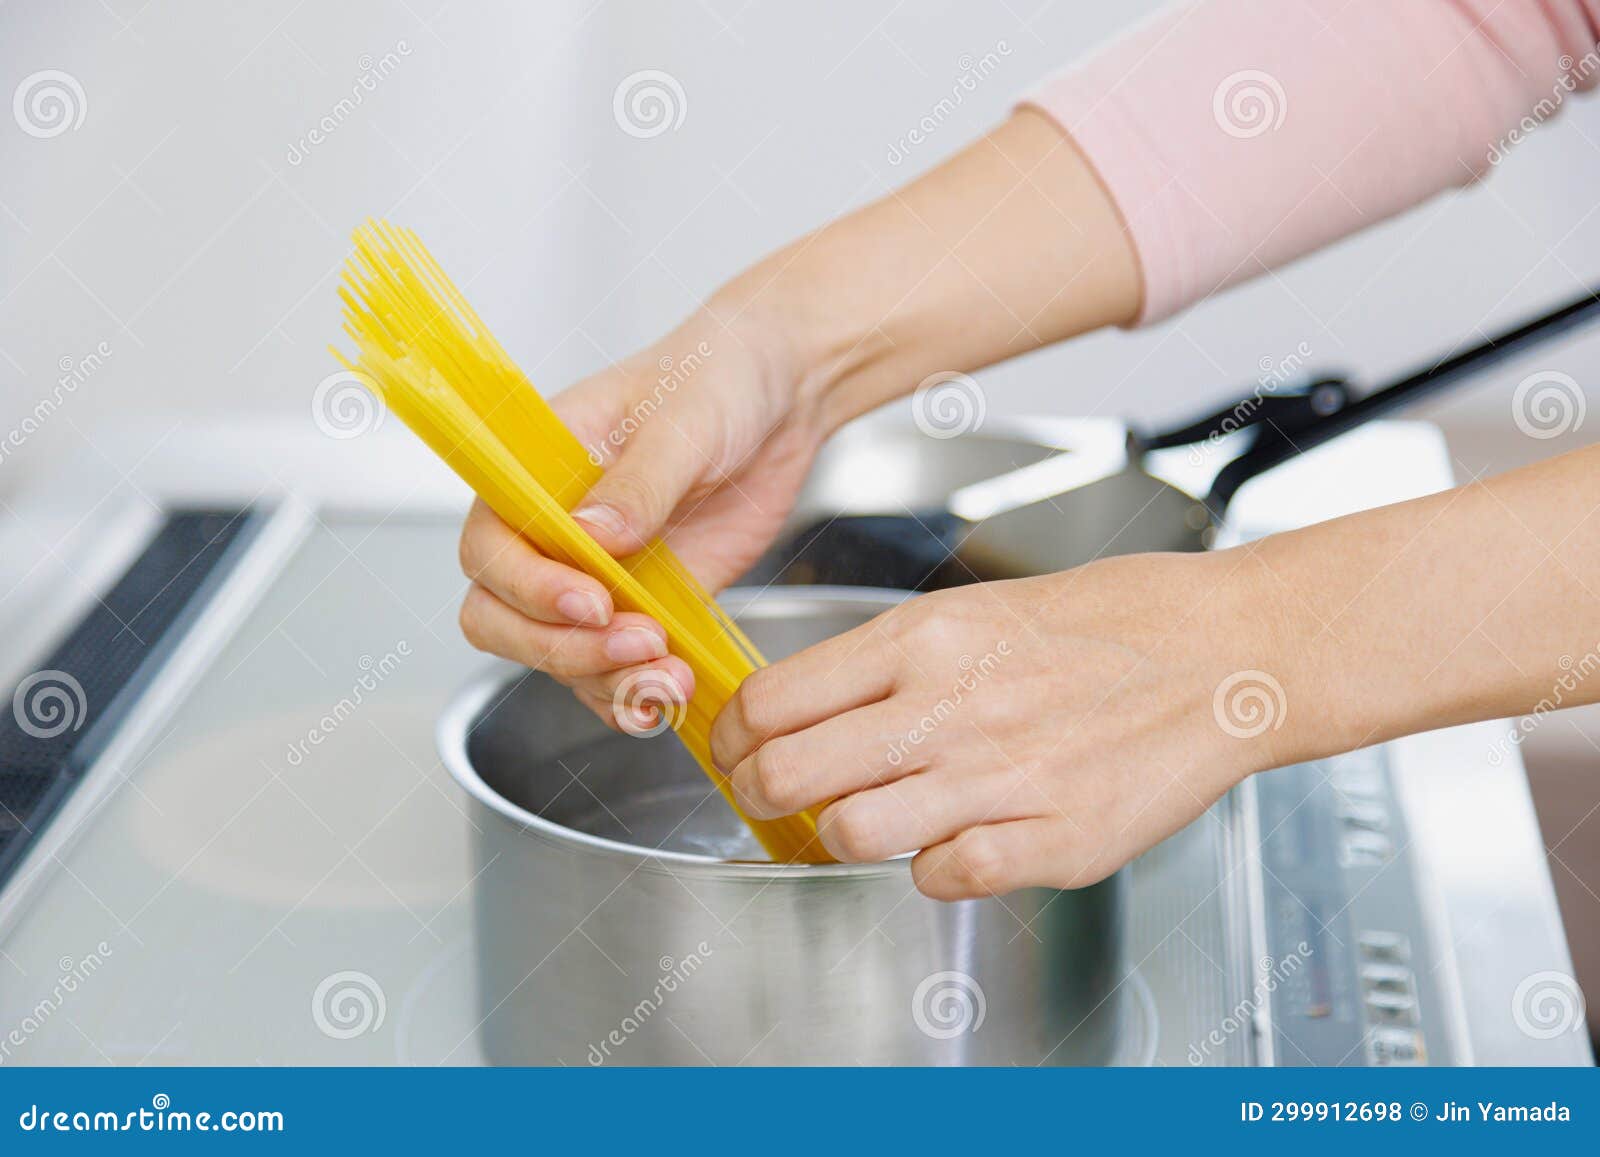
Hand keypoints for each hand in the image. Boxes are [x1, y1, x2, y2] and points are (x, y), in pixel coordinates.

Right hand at [457, 309, 827, 727]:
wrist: (780, 399)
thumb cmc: (716, 379)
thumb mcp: (682, 420)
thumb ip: (638, 482)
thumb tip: (589, 538)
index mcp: (533, 471)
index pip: (490, 545)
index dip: (528, 585)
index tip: (593, 599)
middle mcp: (549, 530)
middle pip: (503, 616)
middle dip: (564, 646)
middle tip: (640, 642)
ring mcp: (593, 575)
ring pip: (555, 655)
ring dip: (605, 679)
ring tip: (670, 678)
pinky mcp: (642, 606)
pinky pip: (611, 670)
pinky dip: (633, 694)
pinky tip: (671, 695)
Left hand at [710, 550, 1302, 897]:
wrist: (1222, 654)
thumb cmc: (1105, 625)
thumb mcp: (973, 610)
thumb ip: (885, 663)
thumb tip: (799, 712)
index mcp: (922, 639)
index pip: (769, 700)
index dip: (731, 738)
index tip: (733, 750)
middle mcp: (948, 706)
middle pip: (786, 773)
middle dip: (759, 794)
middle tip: (773, 798)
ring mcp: (999, 778)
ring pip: (849, 833)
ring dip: (840, 835)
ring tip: (867, 818)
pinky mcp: (1052, 842)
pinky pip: (940, 878)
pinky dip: (934, 868)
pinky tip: (957, 838)